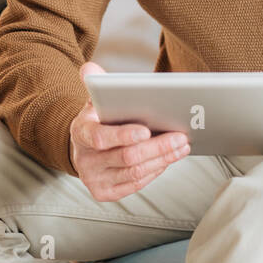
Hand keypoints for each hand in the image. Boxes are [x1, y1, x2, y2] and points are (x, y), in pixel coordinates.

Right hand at [69, 61, 190, 201]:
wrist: (85, 149)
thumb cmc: (98, 120)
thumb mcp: (95, 101)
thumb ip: (96, 83)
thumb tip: (89, 68)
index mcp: (80, 133)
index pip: (100, 138)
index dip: (124, 135)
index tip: (147, 130)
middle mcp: (84, 160)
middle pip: (127, 157)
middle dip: (158, 147)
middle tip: (180, 136)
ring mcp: (94, 179)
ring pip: (135, 172)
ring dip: (163, 159)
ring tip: (182, 145)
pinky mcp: (105, 193)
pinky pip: (136, 184)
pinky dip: (155, 171)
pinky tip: (168, 158)